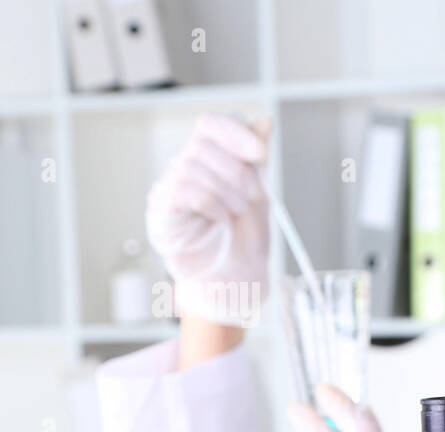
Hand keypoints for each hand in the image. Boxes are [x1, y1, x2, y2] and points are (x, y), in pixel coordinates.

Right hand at [146, 113, 269, 325]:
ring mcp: (169, 188)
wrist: (236, 279)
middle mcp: (185, 168)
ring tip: (235, 213)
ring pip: (194, 167)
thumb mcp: (258, 193)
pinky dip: (210, 202)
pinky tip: (220, 218)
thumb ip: (256, 159)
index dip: (235, 133)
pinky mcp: (161, 211)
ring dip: (227, 192)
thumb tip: (264, 121)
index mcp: (208, 160)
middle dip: (238, 173)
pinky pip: (182, 190)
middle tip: (252, 198)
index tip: (261, 154)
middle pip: (204, 145)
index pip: (211, 125)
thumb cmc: (244, 238)